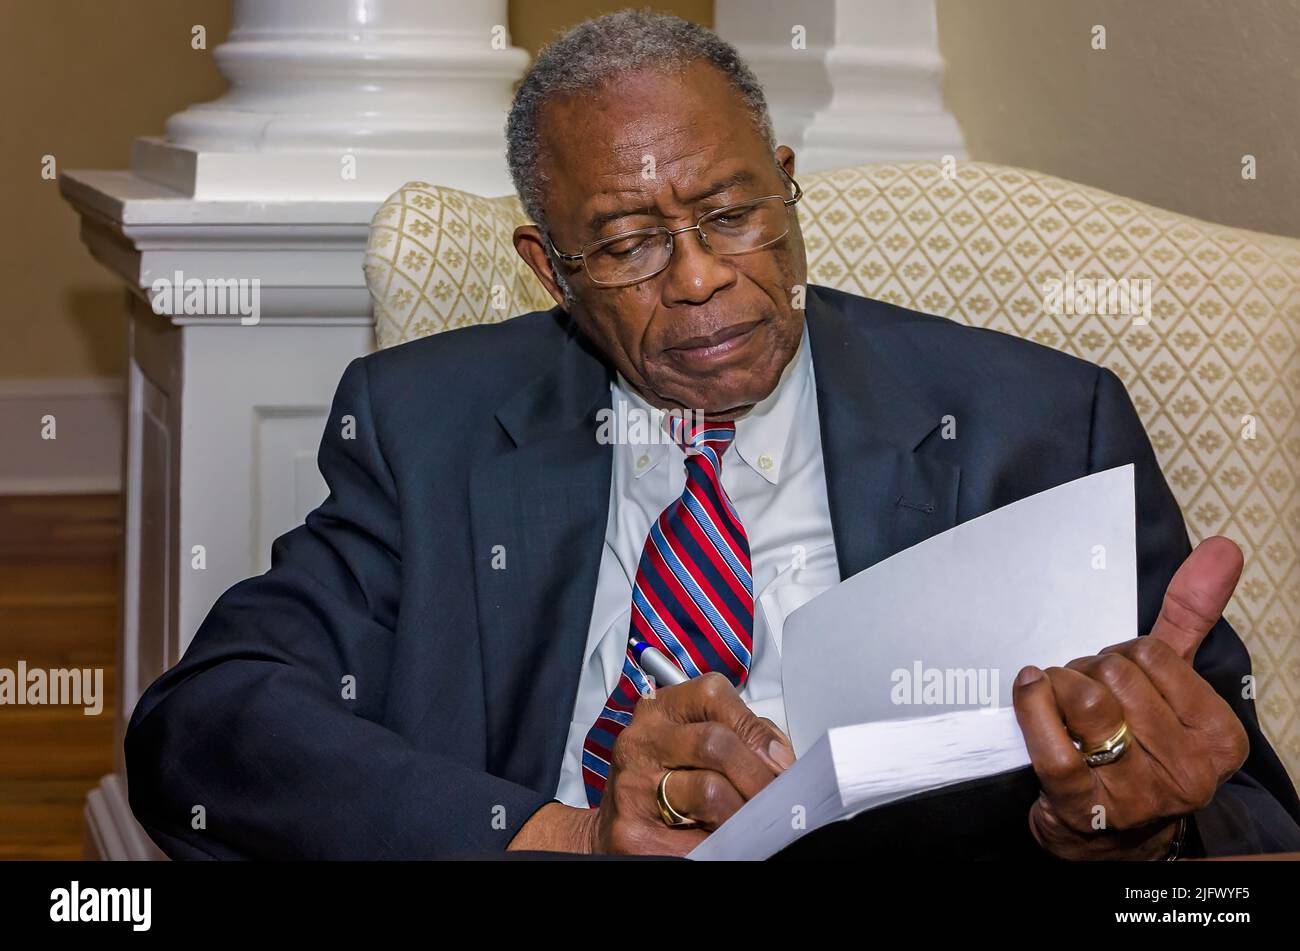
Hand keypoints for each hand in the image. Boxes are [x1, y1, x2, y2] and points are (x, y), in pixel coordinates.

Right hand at [589, 671, 793, 855]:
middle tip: (777, 800)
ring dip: (742, 814)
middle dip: (758, 777)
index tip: (780, 764)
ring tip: (749, 821)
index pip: (714, 696)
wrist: (613, 827)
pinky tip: (721, 840)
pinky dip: (722, 845)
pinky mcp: (631, 832)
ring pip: (710, 792)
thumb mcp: (697, 743)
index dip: (757, 732)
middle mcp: (641, 741)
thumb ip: (741, 737)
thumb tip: (781, 762)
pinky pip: (696, 840)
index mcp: (660, 710)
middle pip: (715, 743)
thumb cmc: (665, 781)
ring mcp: (632, 786)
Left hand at [1012, 536, 1249, 859]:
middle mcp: (1187, 770)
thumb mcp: (1171, 683)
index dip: (1118, 657)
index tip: (1115, 679)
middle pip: (1112, 675)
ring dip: (1056, 688)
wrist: (1107, 834)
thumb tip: (1222, 547)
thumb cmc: (1137, 746)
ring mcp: (1135, 792)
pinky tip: (1029, 691)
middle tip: (1083, 694)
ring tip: (1060, 704)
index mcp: (1218, 737)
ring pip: (1082, 699)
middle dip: (1085, 672)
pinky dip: (1029, 703)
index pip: (1149, 654)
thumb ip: (1191, 616)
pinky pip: (1049, 739)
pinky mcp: (1083, 804)